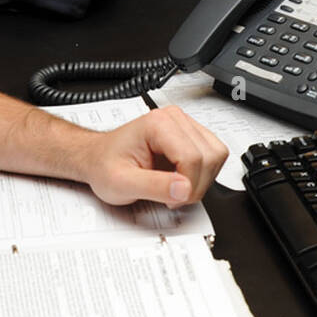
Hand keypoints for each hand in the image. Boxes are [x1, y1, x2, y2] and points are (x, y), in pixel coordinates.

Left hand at [77, 106, 227, 208]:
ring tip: (176, 186)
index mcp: (157, 124)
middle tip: (172, 195)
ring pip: (217, 155)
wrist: (99, 158)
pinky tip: (181, 178)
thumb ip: (153, 187)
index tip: (170, 198)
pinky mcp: (192, 135)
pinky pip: (214, 156)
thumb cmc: (105, 165)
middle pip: (209, 157)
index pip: (192, 157)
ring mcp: (185, 125)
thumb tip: (184, 189)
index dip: (186, 186)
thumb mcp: (120, 183)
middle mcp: (174, 118)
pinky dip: (204, 174)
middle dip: (195, 185)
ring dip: (202, 180)